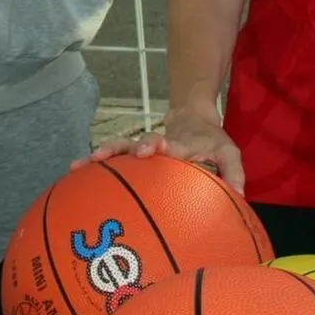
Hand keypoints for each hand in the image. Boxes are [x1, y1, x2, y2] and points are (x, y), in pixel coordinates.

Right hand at [71, 105, 245, 194]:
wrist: (193, 118)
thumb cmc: (211, 142)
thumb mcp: (229, 152)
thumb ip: (234, 171)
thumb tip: (240, 196)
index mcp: (178, 146)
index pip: (167, 144)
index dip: (157, 145)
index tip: (149, 151)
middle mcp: (157, 144)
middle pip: (136, 143)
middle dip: (123, 149)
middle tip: (104, 156)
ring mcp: (142, 148)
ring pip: (118, 148)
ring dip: (101, 155)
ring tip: (80, 165)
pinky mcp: (132, 153)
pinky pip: (112, 159)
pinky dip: (94, 165)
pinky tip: (75, 173)